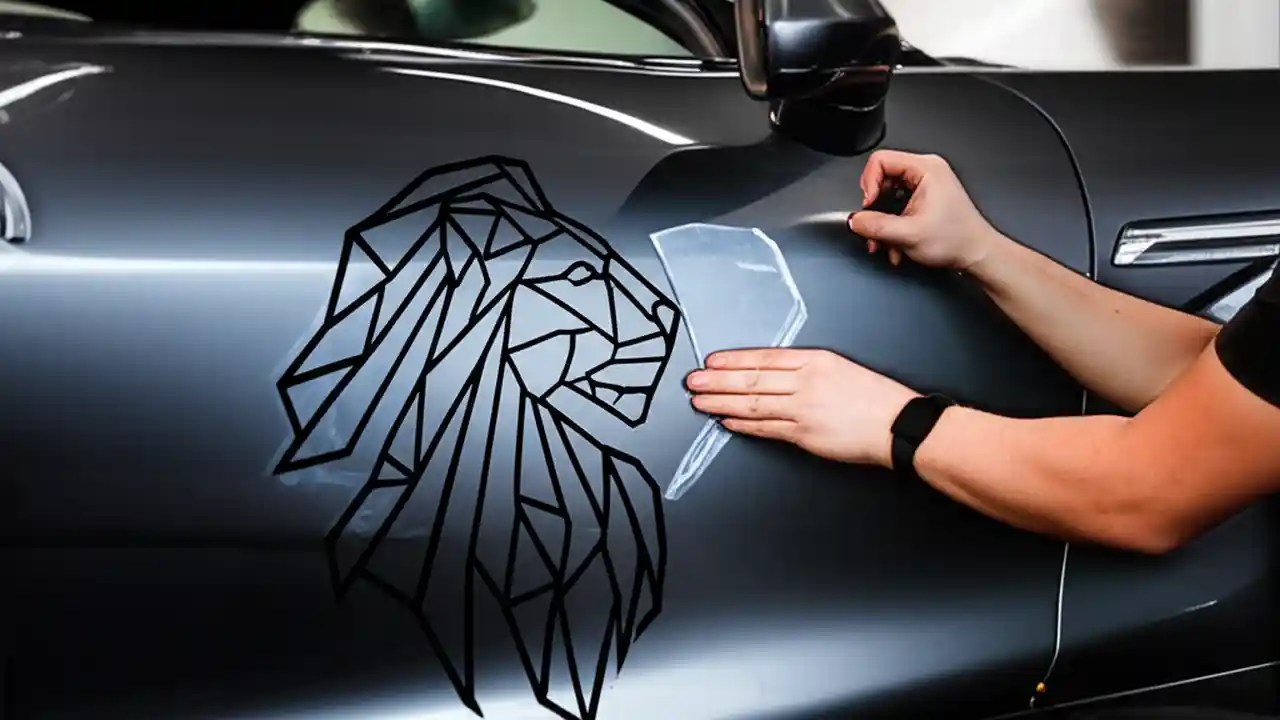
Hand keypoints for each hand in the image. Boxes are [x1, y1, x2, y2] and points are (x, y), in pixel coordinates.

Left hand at [686, 349, 919, 466]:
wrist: (898, 425)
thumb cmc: (874, 397)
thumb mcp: (840, 367)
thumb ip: (806, 369)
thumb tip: (768, 373)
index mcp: (816, 360)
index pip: (764, 358)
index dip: (734, 361)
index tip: (712, 362)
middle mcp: (807, 382)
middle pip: (752, 380)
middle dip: (718, 381)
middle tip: (693, 381)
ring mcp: (804, 410)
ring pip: (754, 405)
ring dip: (722, 403)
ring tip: (700, 402)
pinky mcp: (805, 435)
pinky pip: (767, 428)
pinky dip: (744, 425)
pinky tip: (726, 421)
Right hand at [848, 150, 1003, 271]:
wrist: (976, 254)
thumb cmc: (957, 239)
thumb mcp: (908, 234)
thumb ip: (876, 225)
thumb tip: (854, 219)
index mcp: (926, 168)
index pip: (880, 161)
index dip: (868, 184)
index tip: (869, 206)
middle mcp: (926, 171)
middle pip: (881, 179)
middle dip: (874, 209)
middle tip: (874, 229)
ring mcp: (925, 184)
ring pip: (887, 196)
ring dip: (882, 223)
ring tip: (886, 243)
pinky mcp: (924, 198)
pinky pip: (897, 205)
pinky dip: (892, 226)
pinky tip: (896, 244)